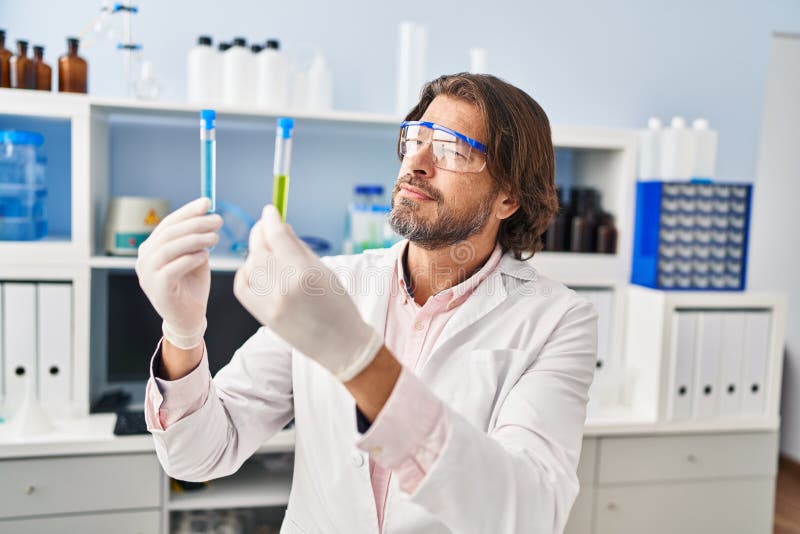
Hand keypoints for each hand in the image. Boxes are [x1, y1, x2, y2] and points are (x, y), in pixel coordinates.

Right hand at [135, 197, 222, 348]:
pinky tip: (204, 255)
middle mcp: (144, 259)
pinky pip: (173, 268)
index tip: (207, 203)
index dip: (187, 212)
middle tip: (217, 220)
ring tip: (215, 238)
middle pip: (169, 234)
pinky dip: (190, 259)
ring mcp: (148, 275)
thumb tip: (207, 210)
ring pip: (170, 249)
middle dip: (195, 223)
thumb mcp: (195, 256)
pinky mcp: (158, 289)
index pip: (168, 224)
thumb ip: (196, 238)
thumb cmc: (192, 285)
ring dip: (194, 239)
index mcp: (151, 248)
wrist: (189, 318)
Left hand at [233, 205, 382, 381]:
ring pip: (250, 265)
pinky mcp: (262, 316)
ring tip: (267, 251)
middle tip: (264, 226)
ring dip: (255, 253)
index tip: (270, 210)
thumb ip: (299, 247)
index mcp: (303, 272)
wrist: (341, 344)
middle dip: (260, 233)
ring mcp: (269, 303)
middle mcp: (283, 286)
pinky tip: (257, 270)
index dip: (271, 219)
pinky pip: (242, 286)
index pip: (277, 235)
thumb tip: (280, 226)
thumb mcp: (324, 270)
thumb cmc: (339, 305)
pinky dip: (246, 273)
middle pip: (259, 248)